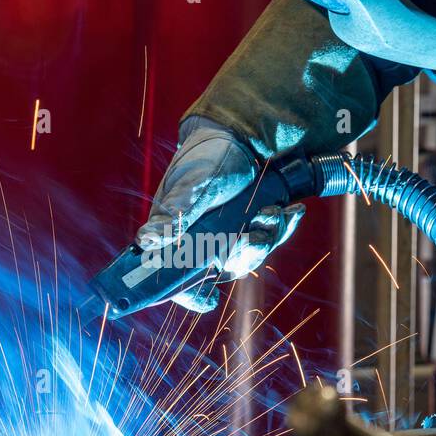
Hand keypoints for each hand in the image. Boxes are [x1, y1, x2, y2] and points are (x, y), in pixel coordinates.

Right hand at [136, 118, 304, 312]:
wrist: (240, 135)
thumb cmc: (206, 157)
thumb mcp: (191, 183)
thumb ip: (173, 213)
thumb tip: (145, 242)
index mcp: (177, 235)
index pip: (174, 277)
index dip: (187, 294)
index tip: (207, 301)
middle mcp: (204, 240)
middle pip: (224, 269)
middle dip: (245, 255)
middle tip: (255, 235)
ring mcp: (232, 234)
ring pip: (252, 255)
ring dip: (268, 237)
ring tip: (274, 211)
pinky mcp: (255, 224)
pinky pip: (271, 237)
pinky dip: (282, 225)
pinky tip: (291, 209)